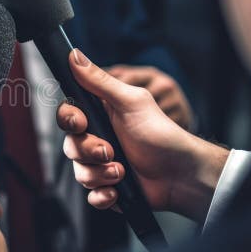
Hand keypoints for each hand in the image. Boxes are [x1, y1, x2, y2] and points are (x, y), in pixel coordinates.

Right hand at [60, 49, 229, 221]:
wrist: (183, 173)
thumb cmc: (161, 133)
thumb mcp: (131, 102)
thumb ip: (100, 80)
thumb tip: (74, 55)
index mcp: (100, 116)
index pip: (67, 116)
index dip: (69, 121)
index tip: (82, 123)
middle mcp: (98, 139)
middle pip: (70, 146)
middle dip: (88, 151)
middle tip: (110, 151)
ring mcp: (102, 165)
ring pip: (79, 173)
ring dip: (100, 174)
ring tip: (122, 171)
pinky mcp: (109, 189)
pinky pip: (91, 196)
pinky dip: (103, 196)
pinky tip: (117, 192)